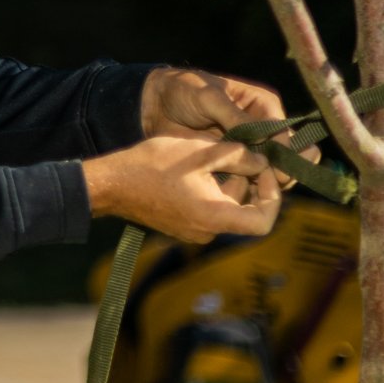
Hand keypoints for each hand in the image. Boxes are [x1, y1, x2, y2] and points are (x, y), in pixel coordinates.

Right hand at [83, 133, 280, 242]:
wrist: (111, 184)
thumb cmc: (153, 165)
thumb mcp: (200, 151)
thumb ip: (239, 156)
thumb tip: (262, 161)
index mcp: (215, 216)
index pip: (264, 221)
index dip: (272, 196)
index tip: (263, 170)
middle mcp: (208, 231)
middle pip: (245, 211)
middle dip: (247, 181)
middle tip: (240, 153)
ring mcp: (193, 231)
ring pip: (226, 207)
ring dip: (227, 182)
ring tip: (212, 155)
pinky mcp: (181, 225)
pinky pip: (209, 209)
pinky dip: (211, 190)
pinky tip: (196, 168)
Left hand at [140, 67, 315, 188]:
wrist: (154, 104)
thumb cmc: (182, 90)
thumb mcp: (207, 96)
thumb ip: (233, 115)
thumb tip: (263, 136)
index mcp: (263, 106)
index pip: (285, 132)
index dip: (284, 152)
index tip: (275, 169)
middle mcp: (262, 129)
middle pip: (287, 155)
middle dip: (282, 170)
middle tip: (268, 182)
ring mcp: (248, 148)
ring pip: (271, 172)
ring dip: (266, 183)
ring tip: (253, 191)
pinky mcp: (232, 164)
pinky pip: (247, 180)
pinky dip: (247, 188)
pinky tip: (238, 195)